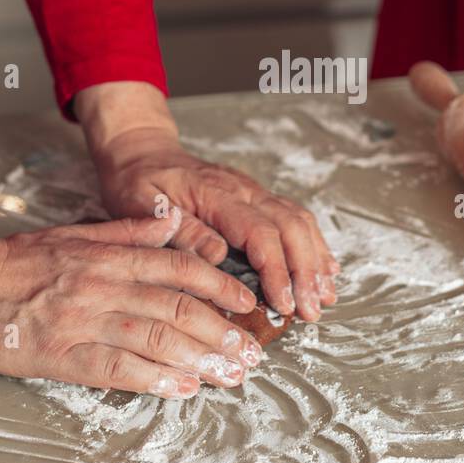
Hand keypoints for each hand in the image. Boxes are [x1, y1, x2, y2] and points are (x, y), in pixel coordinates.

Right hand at [0, 216, 265, 397]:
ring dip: (200, 359)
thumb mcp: (76, 233)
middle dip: (221, 331)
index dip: (219, 285)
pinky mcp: (60, 355)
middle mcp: (102, 286)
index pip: (178, 267)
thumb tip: (172, 220)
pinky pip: (116, 369)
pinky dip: (154, 379)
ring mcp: (82, 321)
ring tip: (229, 374)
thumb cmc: (17, 261)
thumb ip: (128, 231)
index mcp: (108, 256)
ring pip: (154, 339)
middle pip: (176, 307)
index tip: (247, 302)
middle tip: (250, 351)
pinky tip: (182, 388)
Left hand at [75, 82, 337, 321]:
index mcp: (217, 194)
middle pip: (291, 227)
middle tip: (312, 310)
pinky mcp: (256, 198)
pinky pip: (294, 218)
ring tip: (325, 295)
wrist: (140, 152)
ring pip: (299, 221)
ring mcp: (253, 192)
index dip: (277, 270)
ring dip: (316, 260)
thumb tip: (218, 255)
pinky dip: (312, 245)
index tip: (284, 303)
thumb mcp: (143, 206)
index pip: (260, 233)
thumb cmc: (138, 181)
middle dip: (306, 272)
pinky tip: (323, 268)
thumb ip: (181, 230)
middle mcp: (243, 190)